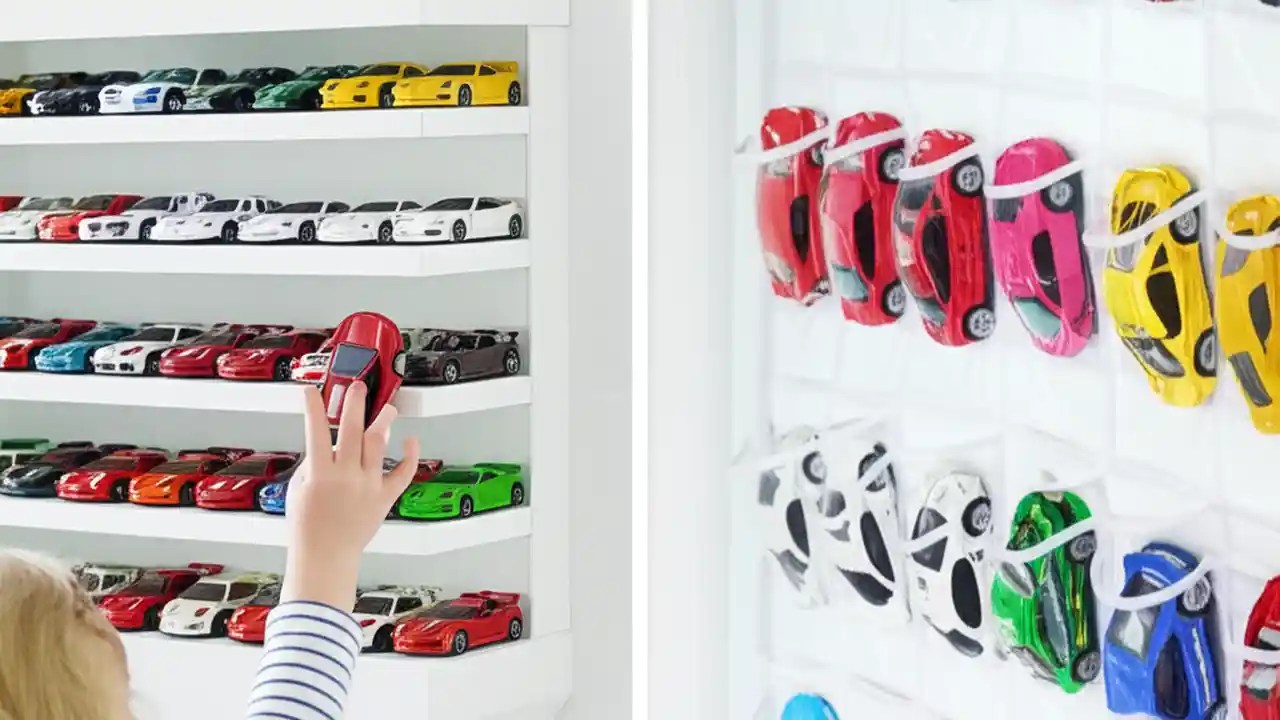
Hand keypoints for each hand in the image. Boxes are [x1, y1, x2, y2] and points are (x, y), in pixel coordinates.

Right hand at [282, 382, 419, 609]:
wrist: (325, 557)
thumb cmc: (308, 528)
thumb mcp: (299, 490)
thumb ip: (314, 465)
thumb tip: (328, 446)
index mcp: (319, 473)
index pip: (315, 431)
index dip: (313, 408)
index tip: (312, 390)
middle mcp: (345, 476)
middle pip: (353, 429)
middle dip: (355, 404)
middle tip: (358, 387)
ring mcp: (367, 485)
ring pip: (378, 444)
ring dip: (383, 422)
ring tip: (388, 408)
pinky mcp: (384, 497)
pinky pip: (402, 473)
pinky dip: (409, 456)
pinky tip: (410, 441)